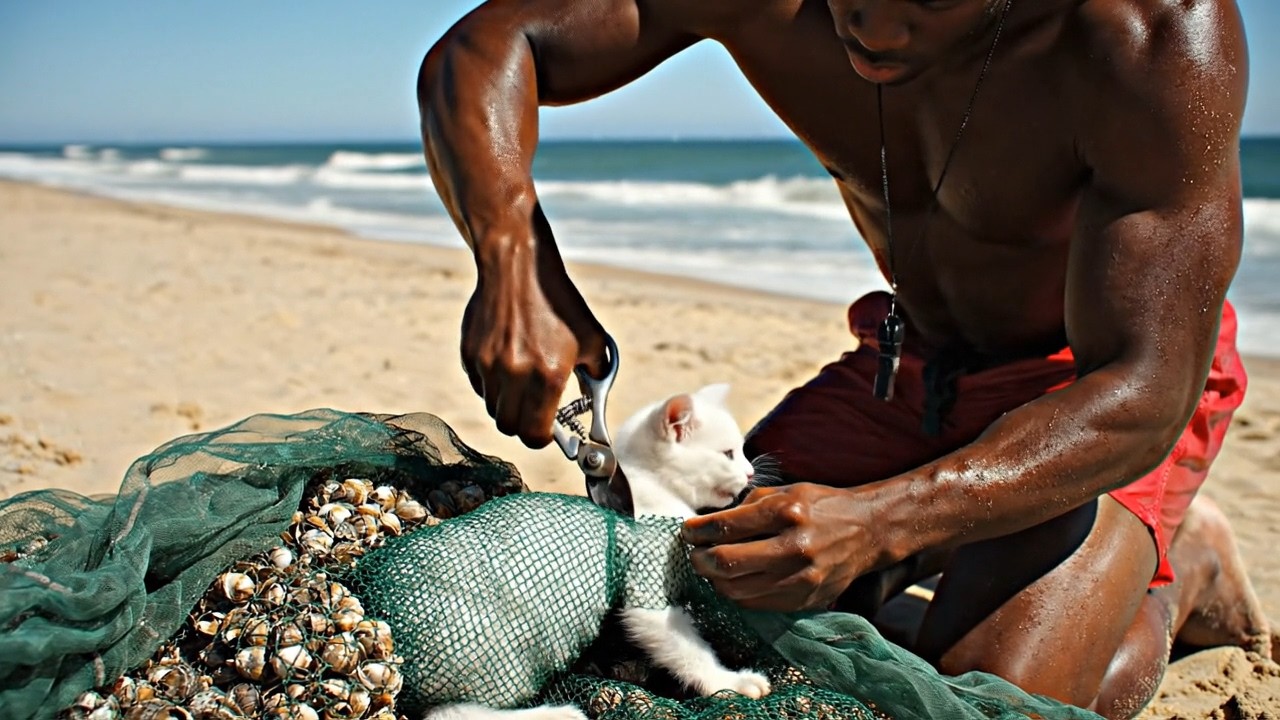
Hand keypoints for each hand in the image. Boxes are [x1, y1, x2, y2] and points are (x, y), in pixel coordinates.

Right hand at [460, 245, 605, 447]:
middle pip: (509, 427)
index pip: (535, 434)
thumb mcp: (593, 338)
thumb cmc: (559, 302)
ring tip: (521, 381)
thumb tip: (594, 404)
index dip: (542, 438)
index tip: (547, 431)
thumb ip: (597, 376)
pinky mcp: (469, 354)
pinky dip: (491, 383)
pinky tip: (505, 360)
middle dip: (522, 425)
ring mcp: (488, 364)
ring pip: (492, 407)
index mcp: (548, 375)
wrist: (517, 267)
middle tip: (533, 411)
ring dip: (506, 404)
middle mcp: (514, 374)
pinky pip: (479, 385)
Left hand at [681, 483, 891, 611]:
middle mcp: (793, 547)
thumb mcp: (786, 491)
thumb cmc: (821, 506)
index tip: (686, 531)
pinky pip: (755, 604)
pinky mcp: (804, 600)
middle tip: (693, 552)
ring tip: (710, 567)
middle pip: (726, 562)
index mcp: (787, 512)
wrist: (867, 531)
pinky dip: (736, 593)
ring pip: (735, 589)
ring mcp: (800, 578)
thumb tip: (710, 524)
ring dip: (714, 579)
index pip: (726, 526)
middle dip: (699, 558)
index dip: (697, 531)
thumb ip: (748, 505)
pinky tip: (733, 580)